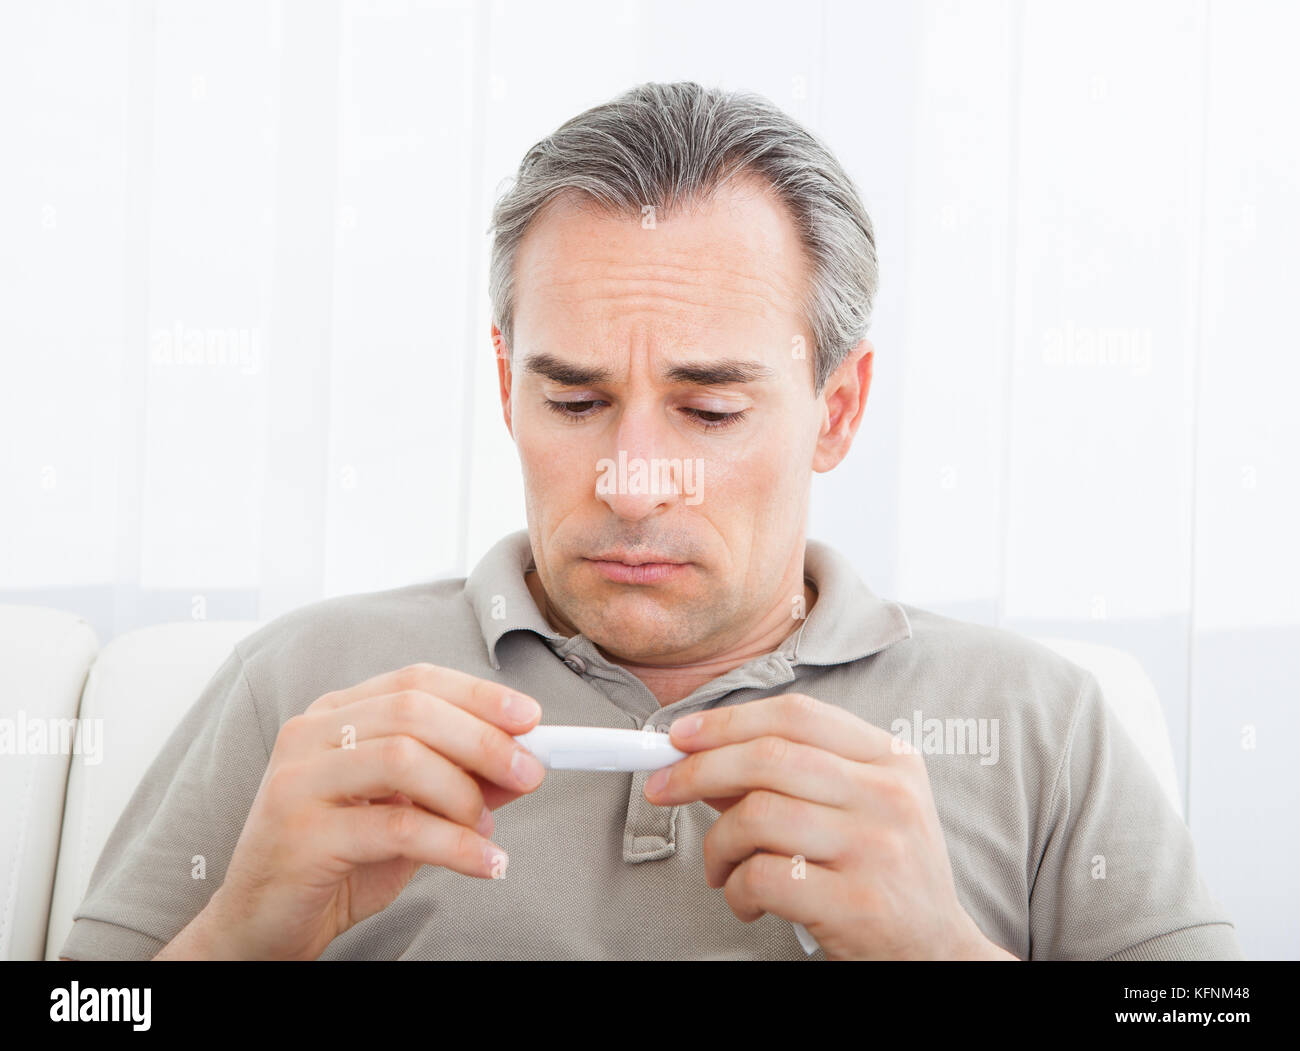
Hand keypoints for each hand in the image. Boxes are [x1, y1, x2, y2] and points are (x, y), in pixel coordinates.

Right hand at [160, 663, 546, 960]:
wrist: (262, 924)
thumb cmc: (336, 861)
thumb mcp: (406, 813)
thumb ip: (457, 782)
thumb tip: (522, 762)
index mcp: (335, 714)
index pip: (416, 680)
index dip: (479, 694)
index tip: (530, 718)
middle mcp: (311, 735)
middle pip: (415, 712)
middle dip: (485, 741)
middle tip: (529, 773)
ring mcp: (298, 781)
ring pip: (404, 759)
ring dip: (464, 793)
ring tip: (487, 829)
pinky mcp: (300, 834)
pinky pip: (397, 827)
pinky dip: (455, 845)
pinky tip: (485, 862)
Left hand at [641, 693, 1014, 959]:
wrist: (937, 952)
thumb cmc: (883, 873)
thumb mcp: (855, 809)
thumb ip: (787, 778)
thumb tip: (700, 756)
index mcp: (891, 757)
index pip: (796, 716)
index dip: (727, 721)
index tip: (679, 736)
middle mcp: (889, 794)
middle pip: (768, 758)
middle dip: (699, 770)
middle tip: (663, 788)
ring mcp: (876, 847)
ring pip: (758, 815)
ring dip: (717, 843)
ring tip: (720, 867)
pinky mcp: (858, 903)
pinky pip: (763, 876)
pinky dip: (736, 889)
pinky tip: (747, 901)